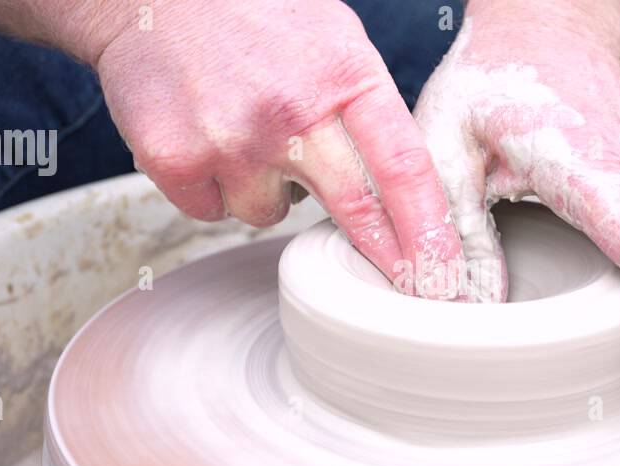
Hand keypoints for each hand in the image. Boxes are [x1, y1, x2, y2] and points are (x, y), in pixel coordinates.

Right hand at [88, 0, 462, 296]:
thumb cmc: (254, 14)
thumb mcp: (333, 41)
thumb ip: (366, 107)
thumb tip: (401, 187)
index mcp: (344, 76)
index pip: (404, 168)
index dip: (429, 230)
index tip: (444, 273)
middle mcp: (292, 111)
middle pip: (355, 211)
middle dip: (386, 257)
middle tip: (407, 284)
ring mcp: (232, 139)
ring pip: (271, 214)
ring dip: (267, 191)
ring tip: (248, 133)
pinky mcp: (176, 160)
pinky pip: (214, 212)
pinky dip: (214, 188)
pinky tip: (209, 138)